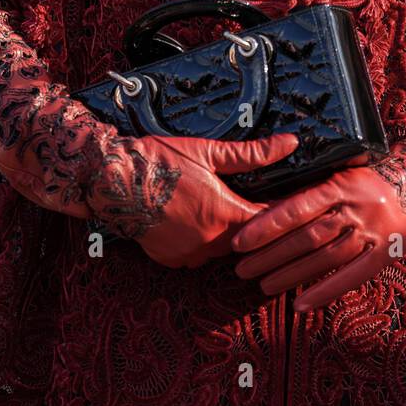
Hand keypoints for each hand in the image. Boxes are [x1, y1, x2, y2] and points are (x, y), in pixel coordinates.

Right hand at [133, 131, 299, 269]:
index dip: (284, 213)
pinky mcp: (173, 260)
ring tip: (220, 208)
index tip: (291, 202)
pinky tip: (196, 221)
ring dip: (227, 232)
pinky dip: (201, 241)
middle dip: (254, 223)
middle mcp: (211, 242)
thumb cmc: (160, 162)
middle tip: (252, 201)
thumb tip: (288, 145)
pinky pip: (198, 254)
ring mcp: (191, 255)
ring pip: (222, 248)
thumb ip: (253, 153)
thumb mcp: (209, 153)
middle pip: (248, 239)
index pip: (271, 222)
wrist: (115, 180)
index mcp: (226, 215)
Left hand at [230, 161, 405, 310]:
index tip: (240, 241)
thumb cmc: (370, 178)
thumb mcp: (343, 172)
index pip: (296, 208)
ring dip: (291, 275)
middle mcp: (357, 207)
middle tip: (242, 269)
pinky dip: (326, 291)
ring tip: (263, 286)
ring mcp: (373, 231)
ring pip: (326, 257)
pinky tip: (301, 305)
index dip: (266, 226)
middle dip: (271, 255)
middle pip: (307, 236)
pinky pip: (353, 276)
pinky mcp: (387, 253)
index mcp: (340, 183)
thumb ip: (313, 186)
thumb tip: (265, 199)